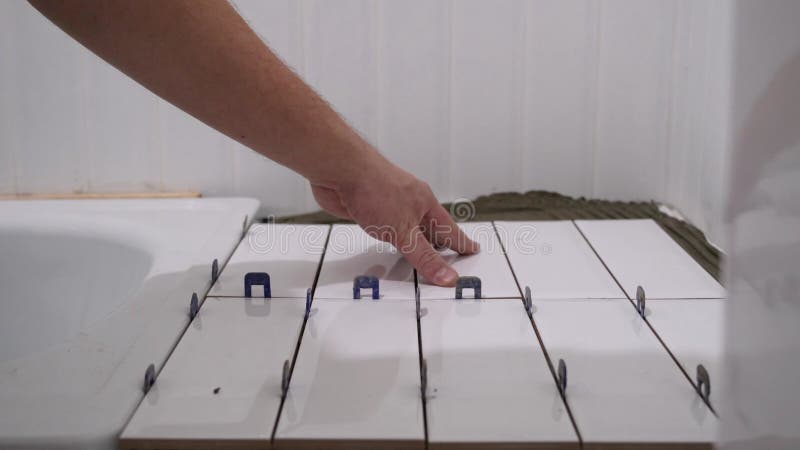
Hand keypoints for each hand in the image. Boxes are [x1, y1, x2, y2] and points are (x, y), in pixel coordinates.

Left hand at [311, 154, 479, 286]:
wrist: (340, 170)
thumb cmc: (375, 188)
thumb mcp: (404, 231)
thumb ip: (424, 256)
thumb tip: (447, 276)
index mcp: (424, 204)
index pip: (449, 229)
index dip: (461, 242)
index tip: (473, 248)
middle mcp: (409, 201)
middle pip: (429, 226)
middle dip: (440, 240)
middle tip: (451, 252)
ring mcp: (389, 203)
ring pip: (407, 225)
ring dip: (415, 238)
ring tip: (422, 249)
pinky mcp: (369, 206)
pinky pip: (386, 225)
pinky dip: (392, 236)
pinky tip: (388, 239)